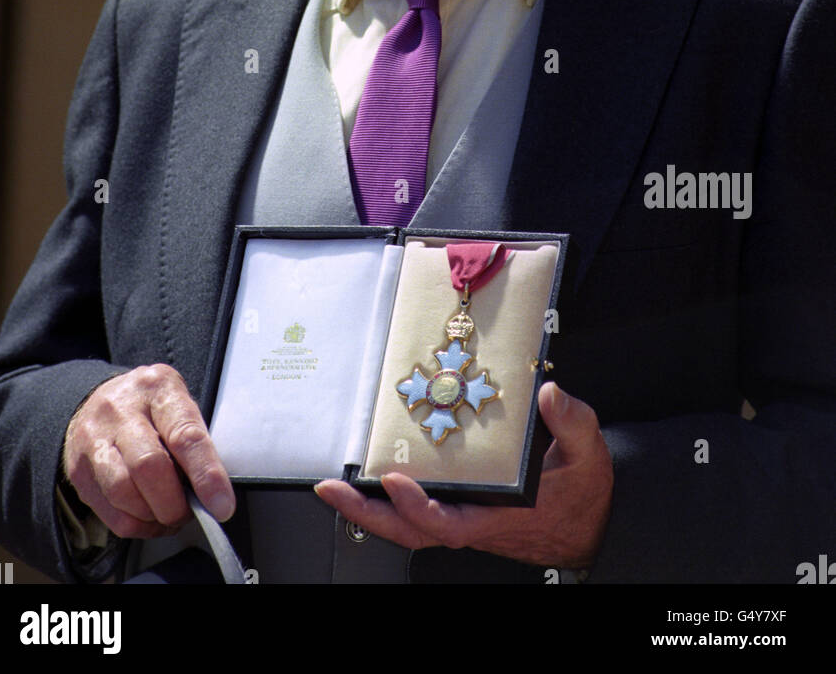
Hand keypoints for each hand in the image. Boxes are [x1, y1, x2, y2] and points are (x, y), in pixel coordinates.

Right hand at [62, 364, 235, 540]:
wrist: (95, 400)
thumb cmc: (150, 407)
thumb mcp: (177, 404)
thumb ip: (193, 441)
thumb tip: (213, 492)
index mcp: (158, 388)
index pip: (184, 435)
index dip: (206, 475)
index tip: (222, 505)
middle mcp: (121, 411)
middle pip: (149, 466)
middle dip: (175, 502)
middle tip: (190, 512)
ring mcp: (94, 440)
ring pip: (124, 493)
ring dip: (154, 516)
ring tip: (169, 514)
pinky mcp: (79, 471)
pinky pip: (110, 513)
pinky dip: (137, 526)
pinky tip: (149, 519)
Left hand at [315, 381, 612, 568]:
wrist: (592, 526)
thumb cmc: (584, 493)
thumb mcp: (588, 452)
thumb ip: (572, 421)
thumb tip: (548, 394)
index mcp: (501, 514)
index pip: (449, 522)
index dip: (417, 506)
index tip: (395, 481)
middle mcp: (475, 522)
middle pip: (411, 531)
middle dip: (368, 513)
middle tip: (332, 490)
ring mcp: (465, 520)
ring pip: (408, 527)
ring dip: (370, 510)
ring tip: (337, 487)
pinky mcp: (463, 513)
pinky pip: (418, 516)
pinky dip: (389, 504)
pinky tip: (370, 486)